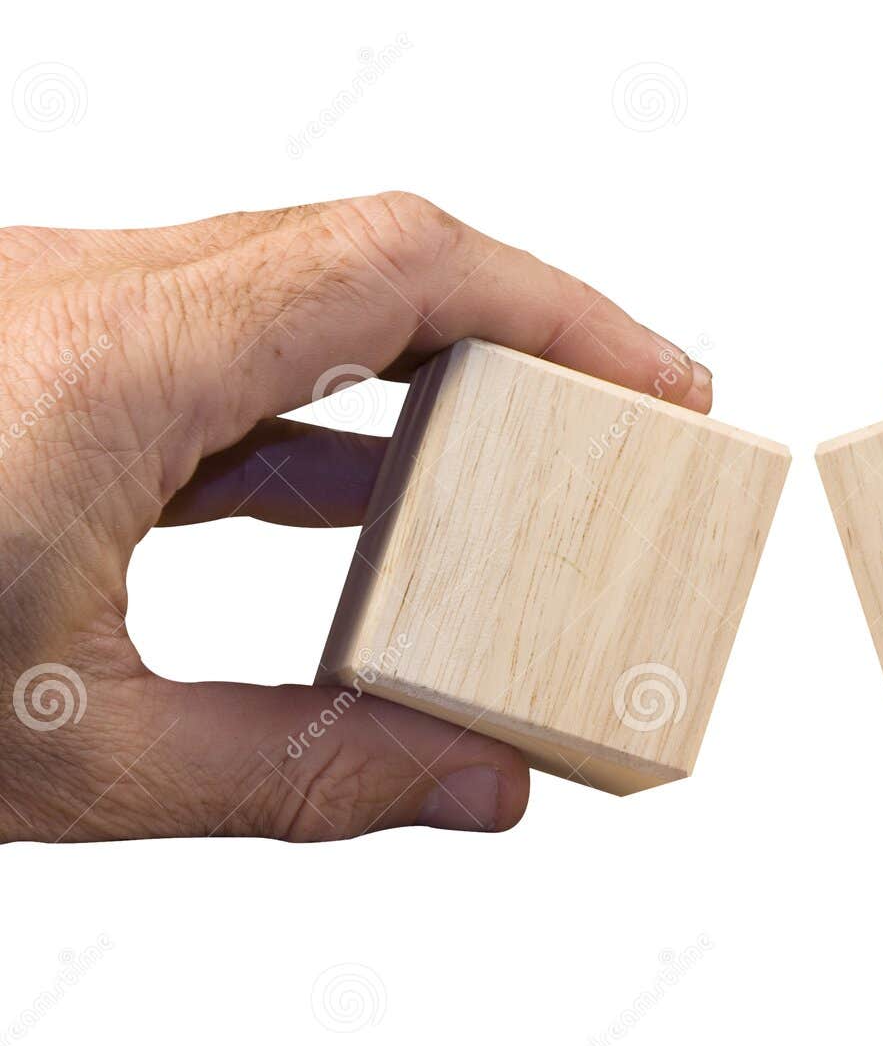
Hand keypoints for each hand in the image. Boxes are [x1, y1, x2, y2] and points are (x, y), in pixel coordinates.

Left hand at [0, 192, 709, 841]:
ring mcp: (54, 312)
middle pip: (366, 261)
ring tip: (524, 459)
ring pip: (295, 292)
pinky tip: (370, 495)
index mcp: (106, 363)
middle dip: (521, 337)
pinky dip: (319, 414)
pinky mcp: (44, 353)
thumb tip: (480, 785)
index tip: (658, 381)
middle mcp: (80, 300)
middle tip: (627, 419)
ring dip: (424, 375)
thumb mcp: (68, 753)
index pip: (395, 268)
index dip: (559, 310)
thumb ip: (295, 771)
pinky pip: (219, 345)